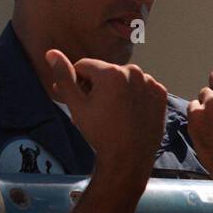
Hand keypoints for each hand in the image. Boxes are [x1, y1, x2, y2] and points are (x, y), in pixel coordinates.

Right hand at [47, 49, 166, 185]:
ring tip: (112, 114)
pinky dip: (133, 97)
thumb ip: (64, 77)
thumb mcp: (76, 106)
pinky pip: (140, 88)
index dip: (77, 83)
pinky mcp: (160, 94)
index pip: (84, 66)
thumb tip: (52, 53)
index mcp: (111, 72)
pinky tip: (128, 113)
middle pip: (105, 72)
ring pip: (123, 79)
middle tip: (95, 110)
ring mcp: (150, 83)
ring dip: (115, 91)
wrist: (129, 158)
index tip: (80, 101)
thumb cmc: (100, 133)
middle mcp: (133, 72)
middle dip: (96, 87)